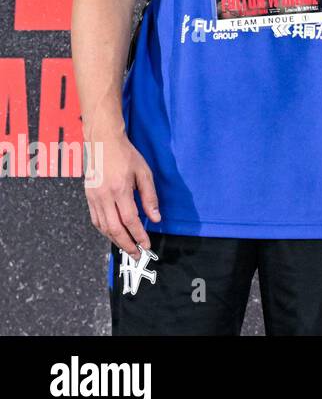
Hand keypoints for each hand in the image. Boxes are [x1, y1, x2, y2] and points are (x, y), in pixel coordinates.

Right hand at [86, 129, 160, 252]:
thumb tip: (155, 218)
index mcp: (120, 190)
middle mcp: (104, 197)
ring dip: (115, 241)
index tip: (147, 245)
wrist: (103, 143)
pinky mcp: (89, 197)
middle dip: (127, 244)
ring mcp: (94, 198)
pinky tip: (114, 235)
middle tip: (137, 254)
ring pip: (103, 227)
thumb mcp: (144, 173)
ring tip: (128, 248)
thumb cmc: (126, 156)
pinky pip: (96, 220)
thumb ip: (150, 197)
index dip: (139, 235)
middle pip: (114, 229)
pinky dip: (105, 231)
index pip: (130, 220)